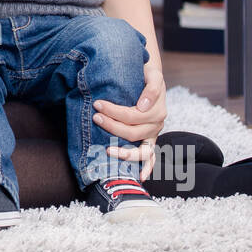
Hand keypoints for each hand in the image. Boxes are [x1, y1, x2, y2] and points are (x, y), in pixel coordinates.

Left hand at [93, 61, 167, 180]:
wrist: (151, 77)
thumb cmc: (148, 75)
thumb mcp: (153, 75)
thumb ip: (152, 89)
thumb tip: (142, 106)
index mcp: (157, 110)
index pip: (132, 115)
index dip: (113, 111)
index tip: (97, 104)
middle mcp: (156, 124)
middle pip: (132, 132)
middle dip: (111, 126)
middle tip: (95, 117)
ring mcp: (153, 134)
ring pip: (141, 150)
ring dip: (124, 152)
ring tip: (107, 150)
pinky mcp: (150, 140)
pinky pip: (151, 157)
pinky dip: (147, 168)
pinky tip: (140, 177)